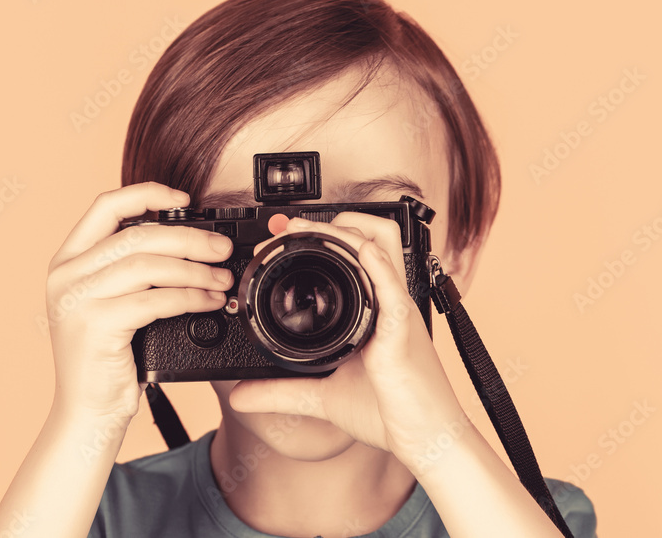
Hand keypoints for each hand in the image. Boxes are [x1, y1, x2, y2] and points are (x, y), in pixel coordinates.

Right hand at [45, 181, 234, 425]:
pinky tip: (209, 301)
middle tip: (222, 248)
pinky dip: (189, 297)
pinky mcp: (95, 327)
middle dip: (188, 239)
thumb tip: (186, 241)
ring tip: (222, 279)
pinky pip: (154, 301)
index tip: (183, 199)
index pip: (105, 206)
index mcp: (67, 260)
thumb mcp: (108, 302)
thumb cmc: (105, 359)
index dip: (147, 194)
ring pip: (147, 266)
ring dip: (194, 270)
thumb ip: (130, 269)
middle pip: (136, 235)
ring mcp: (77, 300)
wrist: (87, 412)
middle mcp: (66, 275)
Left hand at [228, 213, 470, 469]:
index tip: (283, 233)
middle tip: (290, 225)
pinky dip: (377, 266)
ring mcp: (397, 313)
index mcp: (374, 310)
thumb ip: (279, 393)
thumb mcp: (320, 398)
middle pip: (371, 237)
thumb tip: (239, 396)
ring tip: (316, 227)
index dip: (323, 237)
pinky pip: (393, 289)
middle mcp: (388, 303)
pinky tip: (362, 253)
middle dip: (332, 222)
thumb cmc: (388, 413)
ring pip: (382, 248)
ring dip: (349, 230)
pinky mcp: (403, 331)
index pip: (354, 256)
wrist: (422, 439)